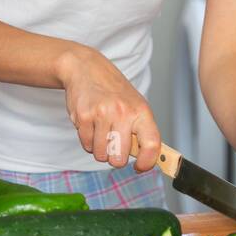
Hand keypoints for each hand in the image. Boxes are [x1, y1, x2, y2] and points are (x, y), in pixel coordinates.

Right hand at [57, 45, 160, 171]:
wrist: (86, 68)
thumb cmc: (114, 91)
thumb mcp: (135, 105)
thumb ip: (141, 131)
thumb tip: (149, 159)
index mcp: (141, 111)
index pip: (151, 144)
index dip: (147, 162)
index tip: (140, 166)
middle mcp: (123, 112)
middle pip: (119, 159)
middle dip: (116, 158)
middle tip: (115, 145)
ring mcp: (102, 114)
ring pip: (101, 155)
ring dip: (100, 150)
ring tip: (101, 131)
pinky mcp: (83, 116)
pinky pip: (86, 146)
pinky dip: (88, 141)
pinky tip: (91, 125)